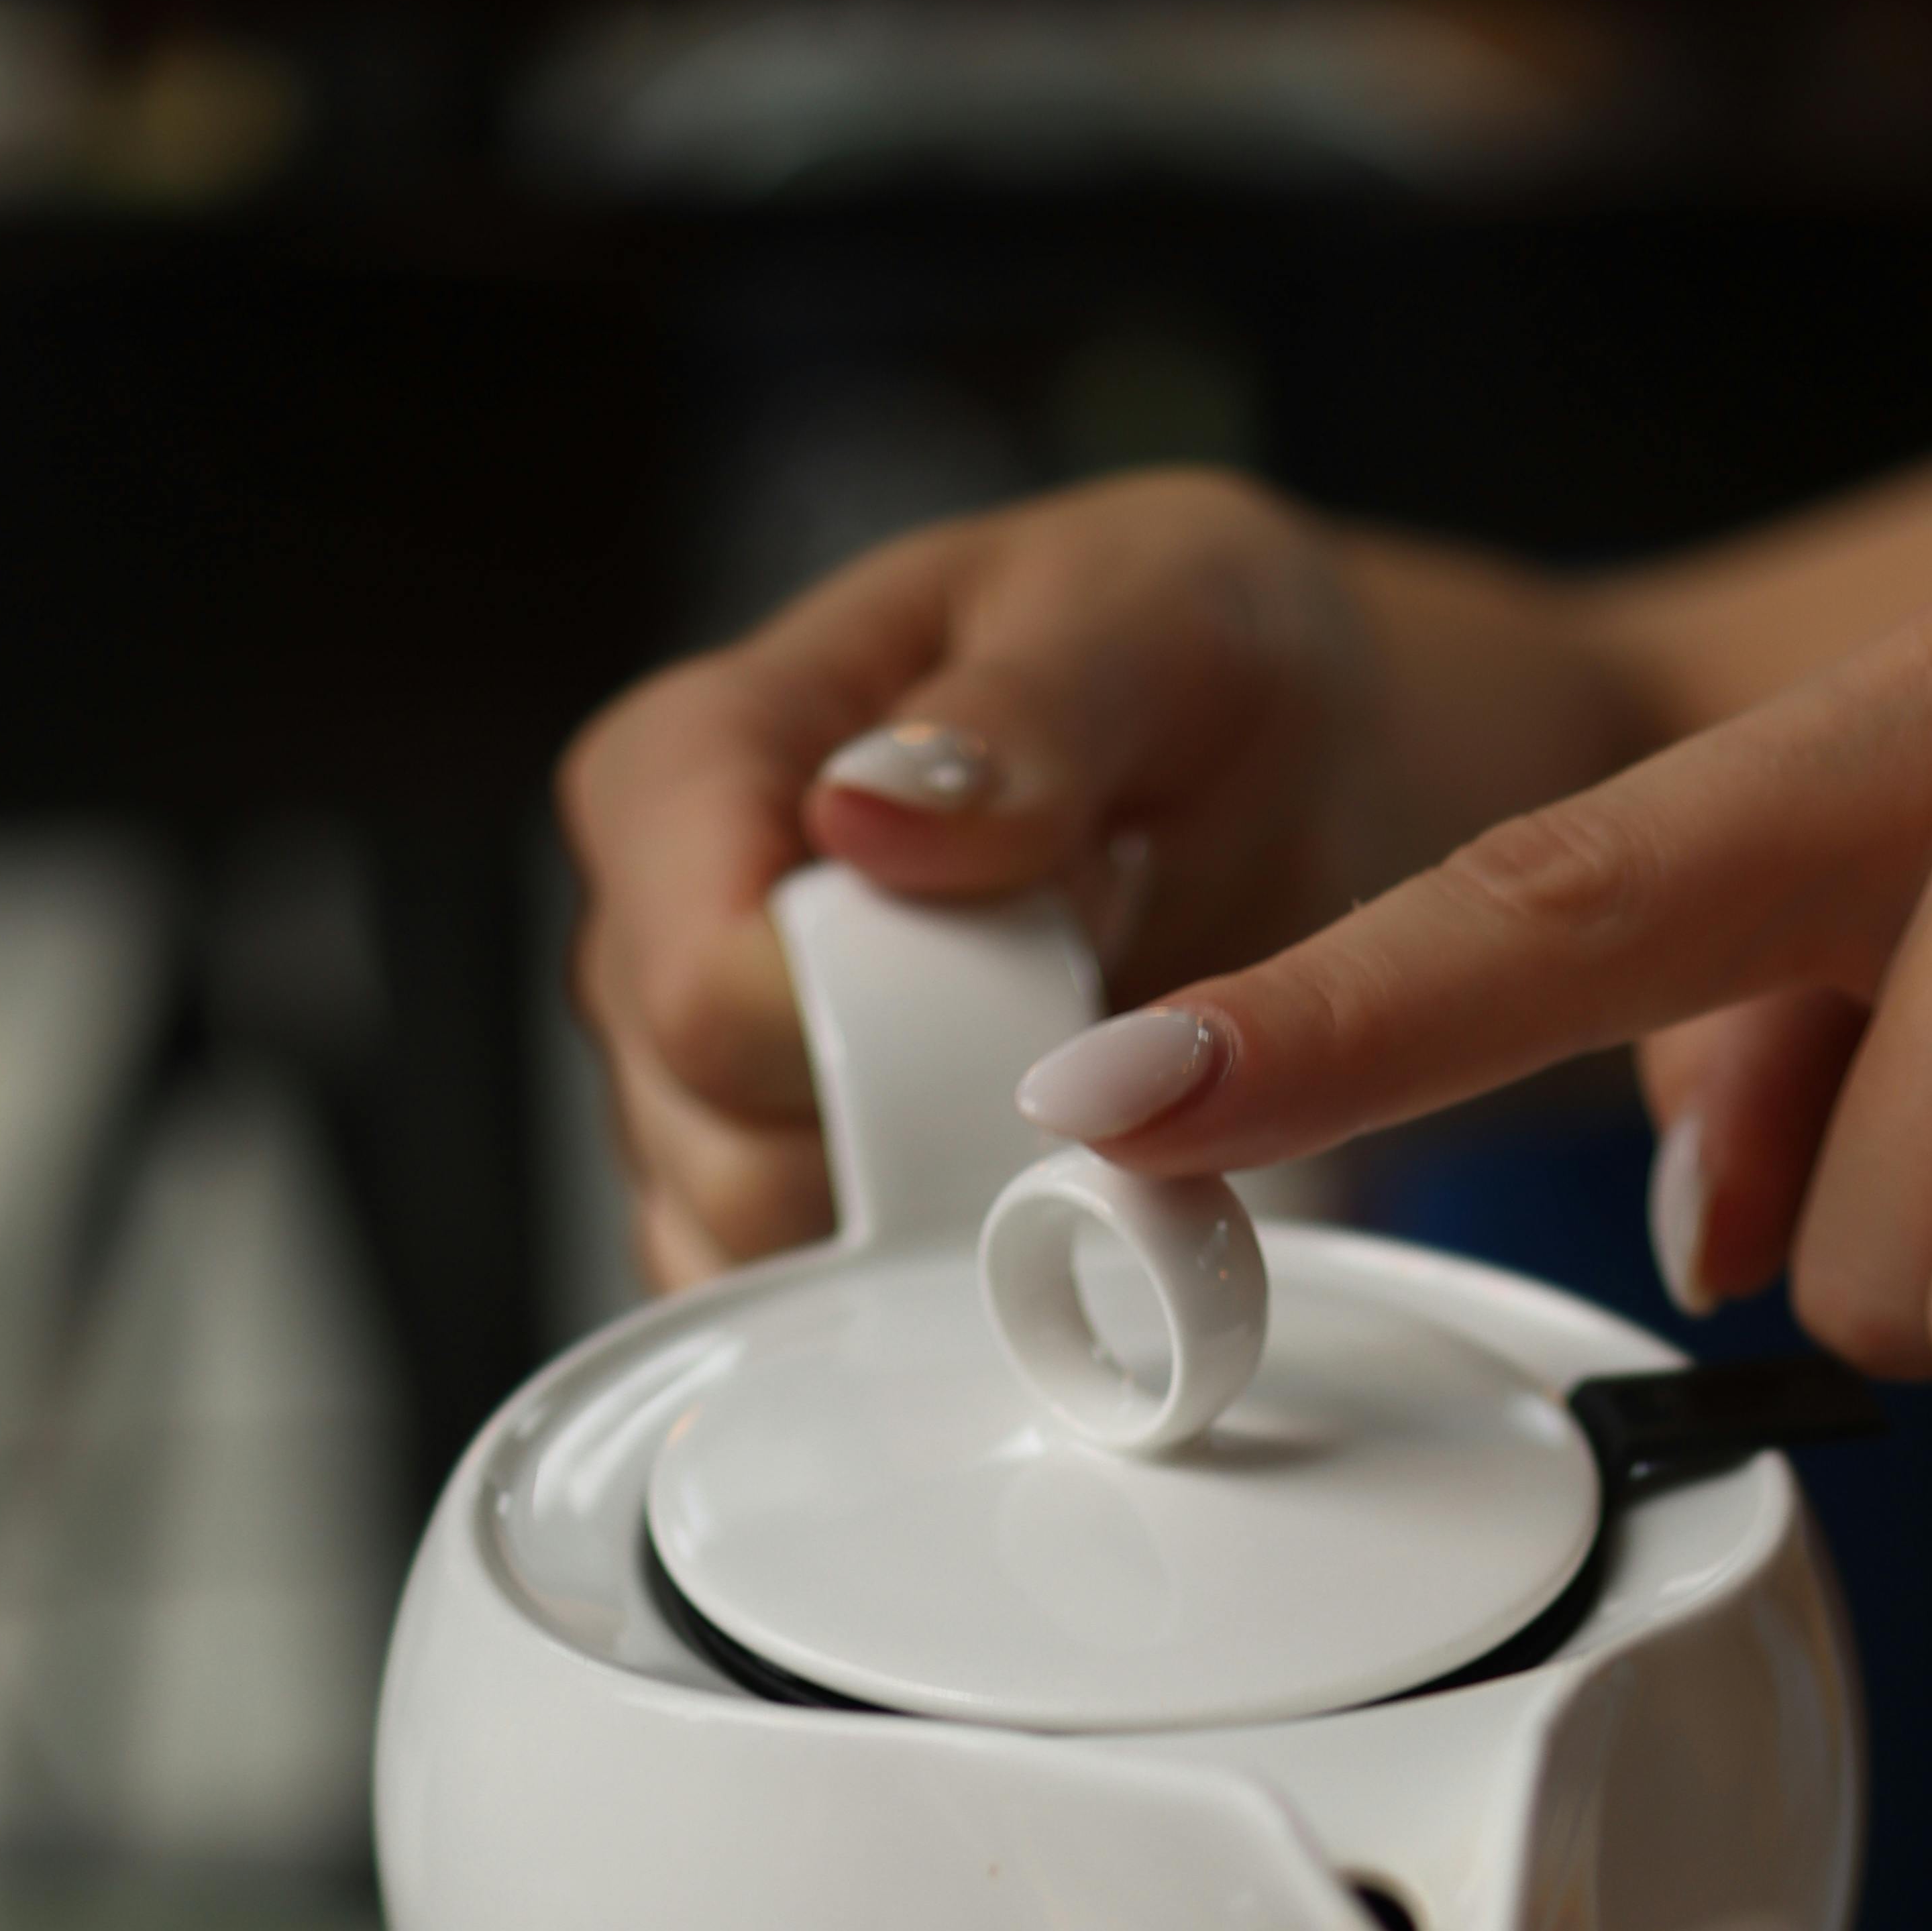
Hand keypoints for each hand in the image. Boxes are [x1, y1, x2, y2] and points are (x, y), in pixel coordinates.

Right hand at [557, 472, 1642, 1285]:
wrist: (1276, 764)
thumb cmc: (1180, 660)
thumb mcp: (1143, 617)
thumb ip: (1019, 717)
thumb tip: (872, 816)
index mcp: (689, 766)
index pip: (703, 989)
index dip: (881, 1037)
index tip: (1047, 975)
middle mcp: (655, 932)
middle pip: (723, 1144)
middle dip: (925, 1126)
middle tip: (1081, 1007)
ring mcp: (699, 1086)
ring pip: (756, 1250)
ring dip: (938, 1214)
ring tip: (1059, 1073)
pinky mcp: (774, 1197)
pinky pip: (801, 1313)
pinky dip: (928, 1292)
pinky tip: (1030, 1192)